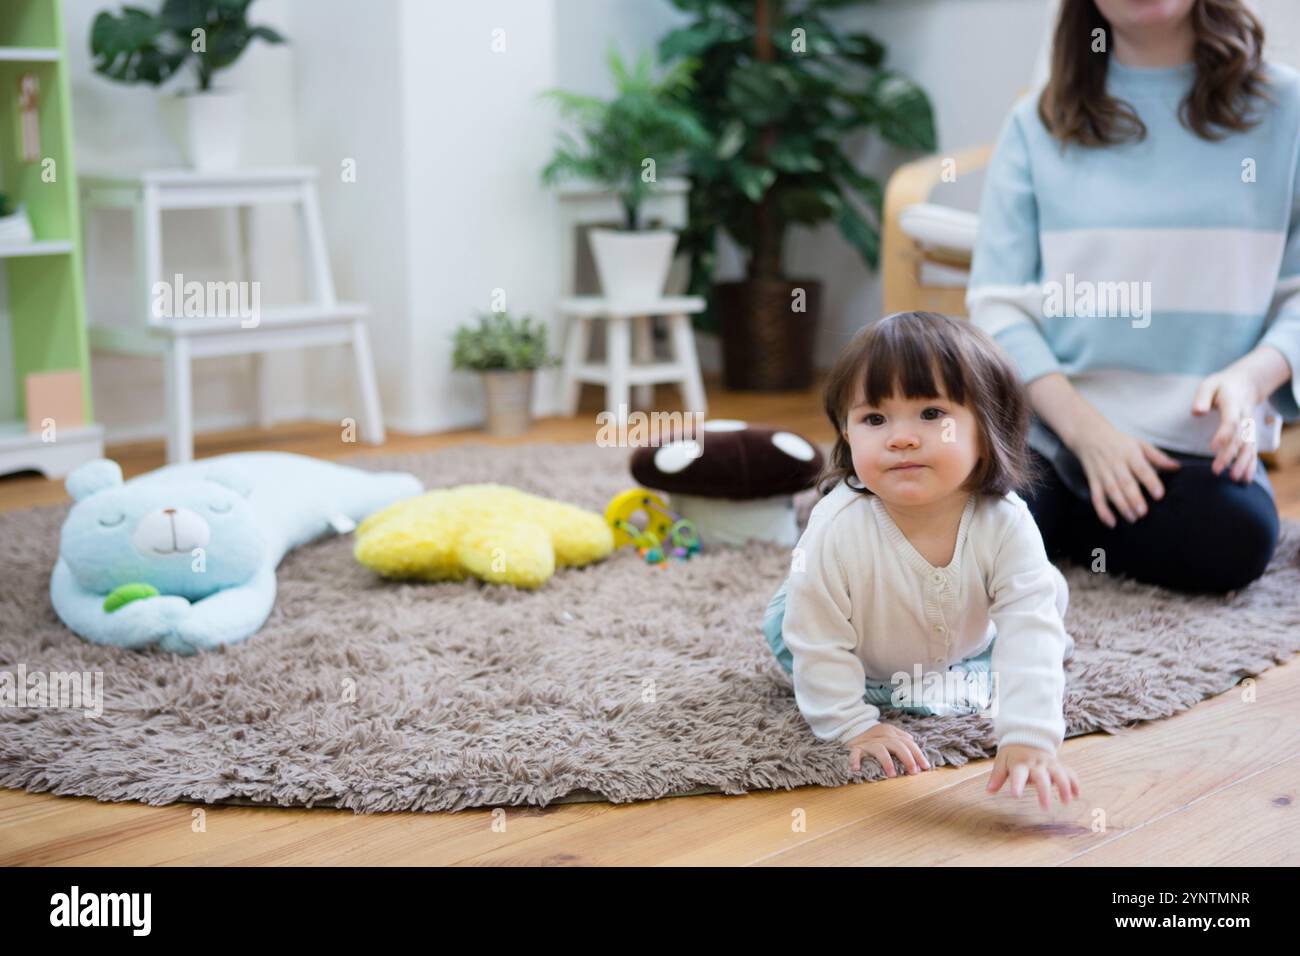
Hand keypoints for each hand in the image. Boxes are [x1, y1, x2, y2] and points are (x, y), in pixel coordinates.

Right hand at [845, 723, 930, 775]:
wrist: (849, 732)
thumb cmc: (873, 740)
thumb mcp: (888, 735)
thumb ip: (901, 739)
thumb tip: (915, 744)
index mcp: (890, 732)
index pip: (908, 742)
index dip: (918, 754)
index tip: (926, 768)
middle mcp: (879, 735)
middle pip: (897, 744)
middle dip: (908, 758)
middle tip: (913, 773)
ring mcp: (867, 742)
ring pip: (880, 749)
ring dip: (887, 762)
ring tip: (892, 775)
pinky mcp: (854, 748)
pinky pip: (855, 753)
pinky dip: (855, 760)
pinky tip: (856, 769)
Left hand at [986, 744, 1079, 809]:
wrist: (1027, 737)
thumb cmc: (1013, 755)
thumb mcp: (1002, 762)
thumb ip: (997, 776)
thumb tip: (989, 791)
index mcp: (1020, 763)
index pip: (1018, 774)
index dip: (1016, 784)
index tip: (1016, 796)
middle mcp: (1035, 763)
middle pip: (1041, 777)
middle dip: (1044, 792)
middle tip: (1046, 808)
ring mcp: (1048, 763)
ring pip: (1059, 773)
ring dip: (1064, 787)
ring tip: (1066, 802)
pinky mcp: (1058, 764)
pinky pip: (1068, 771)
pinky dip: (1074, 782)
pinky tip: (1077, 794)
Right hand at [1064, 410, 1180, 527]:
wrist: (1089, 435)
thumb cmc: (1119, 442)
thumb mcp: (1139, 443)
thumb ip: (1157, 457)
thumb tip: (1176, 467)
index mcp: (1129, 453)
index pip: (1141, 468)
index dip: (1150, 481)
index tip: (1159, 494)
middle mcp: (1115, 464)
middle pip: (1124, 482)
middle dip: (1133, 498)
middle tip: (1143, 512)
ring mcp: (1103, 473)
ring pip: (1111, 491)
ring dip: (1120, 506)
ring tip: (1132, 518)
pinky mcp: (1093, 482)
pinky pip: (1096, 497)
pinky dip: (1102, 511)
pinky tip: (1111, 522)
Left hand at [1192, 367, 1260, 483]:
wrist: (1247, 383)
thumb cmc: (1222, 385)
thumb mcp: (1209, 384)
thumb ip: (1202, 397)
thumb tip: (1197, 412)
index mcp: (1234, 405)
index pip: (1231, 421)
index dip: (1223, 434)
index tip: (1212, 448)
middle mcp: (1245, 417)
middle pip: (1240, 438)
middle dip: (1230, 455)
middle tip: (1217, 470)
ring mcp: (1250, 426)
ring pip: (1250, 446)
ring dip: (1243, 463)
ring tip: (1235, 479)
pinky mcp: (1251, 433)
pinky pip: (1253, 450)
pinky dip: (1251, 464)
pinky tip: (1246, 479)